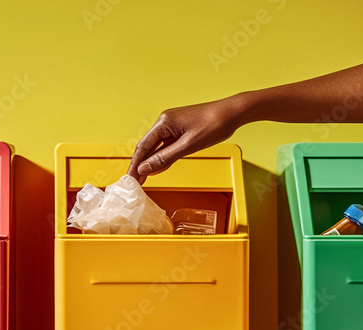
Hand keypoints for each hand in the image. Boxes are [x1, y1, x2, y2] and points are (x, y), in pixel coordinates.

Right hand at [128, 97, 245, 182]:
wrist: (232, 113)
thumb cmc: (214, 124)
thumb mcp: (188, 145)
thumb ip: (165, 158)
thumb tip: (145, 169)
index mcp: (164, 122)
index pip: (143, 146)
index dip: (135, 164)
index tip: (129, 178)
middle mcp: (165, 122)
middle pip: (147, 147)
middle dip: (140, 166)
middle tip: (134, 183)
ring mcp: (172, 126)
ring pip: (156, 148)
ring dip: (149, 163)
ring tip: (142, 180)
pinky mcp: (180, 130)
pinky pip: (166, 146)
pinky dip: (161, 158)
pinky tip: (156, 169)